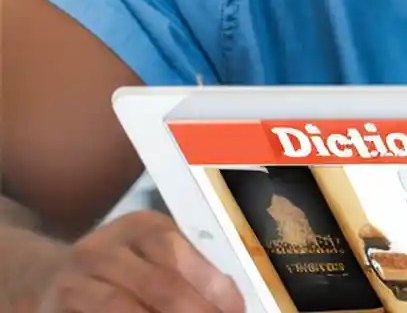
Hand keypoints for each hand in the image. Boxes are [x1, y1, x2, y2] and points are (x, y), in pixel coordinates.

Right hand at [33, 210, 243, 312]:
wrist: (46, 278)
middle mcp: (104, 249)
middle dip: (195, 311)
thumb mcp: (153, 256)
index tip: (236, 312)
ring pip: (123, 308)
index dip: (213, 287)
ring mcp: (74, 282)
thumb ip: (191, 272)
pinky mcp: (54, 310)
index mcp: (141, 227)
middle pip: (159, 285)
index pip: (180, 252)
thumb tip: (231, 305)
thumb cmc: (121, 269)